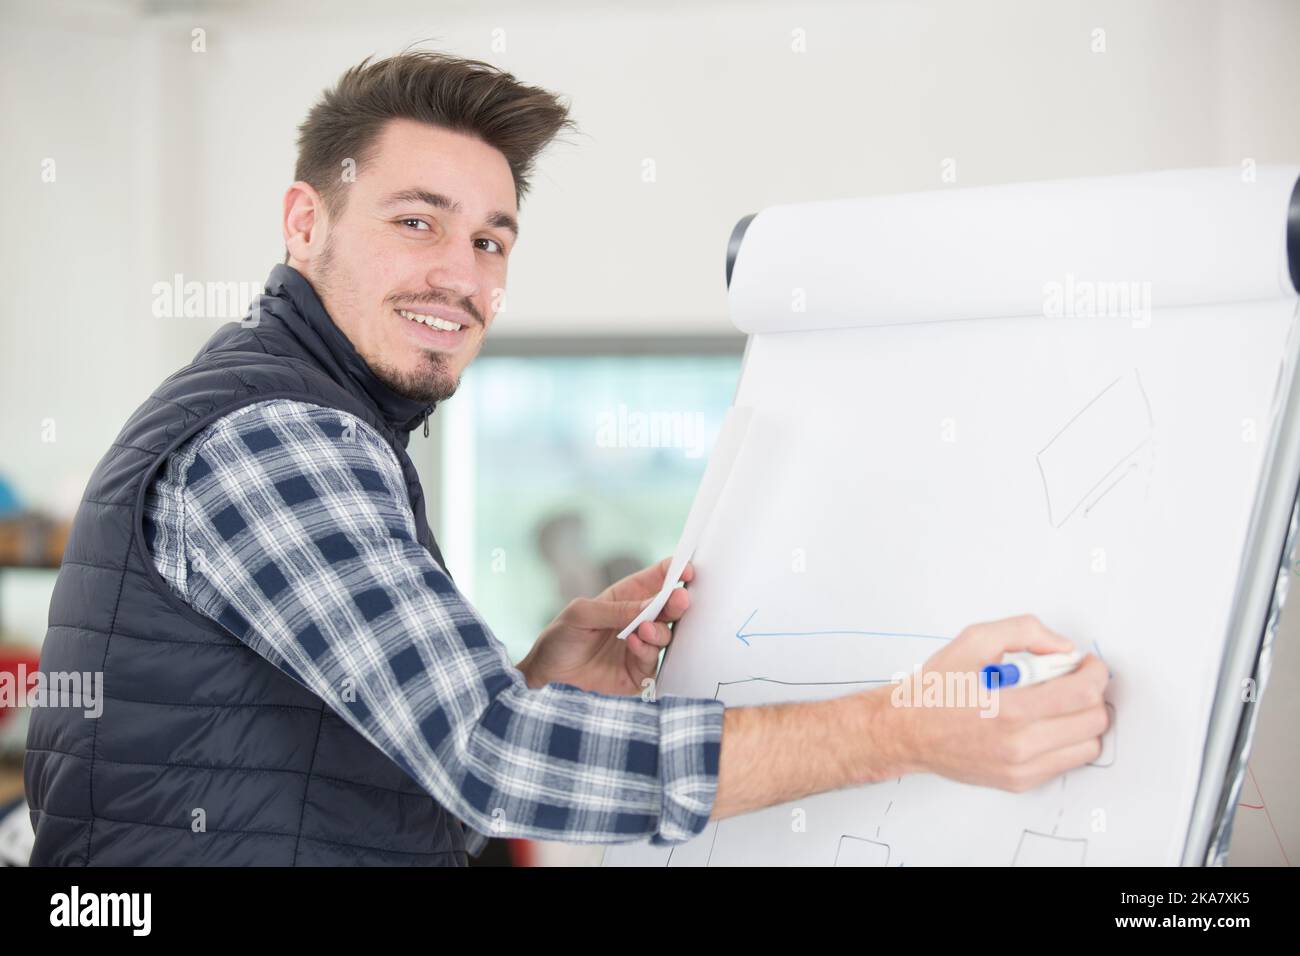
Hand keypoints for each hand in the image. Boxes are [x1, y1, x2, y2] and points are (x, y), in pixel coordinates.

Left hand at [518, 556, 692, 695]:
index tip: (687, 571)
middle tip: (679, 599)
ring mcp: (641, 646)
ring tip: (642, 628)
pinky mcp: (638, 672)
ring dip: (659, 630)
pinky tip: (632, 643)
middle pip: (670, 608)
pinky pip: (652, 661)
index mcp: (628, 597)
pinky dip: (645, 651)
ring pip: (666, 635)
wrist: (546, 673)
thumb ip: (616, 609)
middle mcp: (639, 620)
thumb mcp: (581, 614)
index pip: (659, 579)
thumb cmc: (561, 636)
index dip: (676, 572)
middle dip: (677, 603)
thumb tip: (650, 606)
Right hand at [892, 614, 1110, 791]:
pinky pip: (1067, 763)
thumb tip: (1063, 647)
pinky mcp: (1020, 782)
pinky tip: (1041, 724)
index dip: (1095, 674)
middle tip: (1072, 681)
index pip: (1082, 694)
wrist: (908, 730)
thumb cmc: (937, 688)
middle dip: (1091, 694)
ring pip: (1087, 747)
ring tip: (1058, 704)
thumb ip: (1023, 631)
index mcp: (1009, 708)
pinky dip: (1065, 741)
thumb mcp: (973, 640)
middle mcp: (1018, 744)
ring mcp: (1021, 768)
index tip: (1088, 665)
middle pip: (1092, 721)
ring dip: (1082, 720)